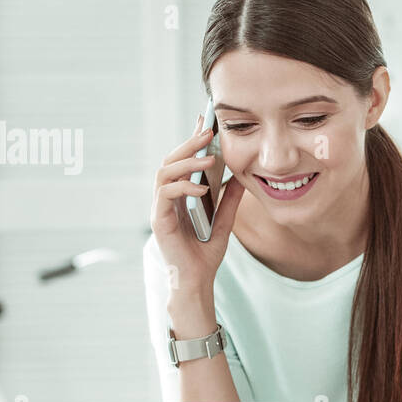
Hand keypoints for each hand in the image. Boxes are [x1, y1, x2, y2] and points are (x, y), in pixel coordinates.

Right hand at [150, 113, 245, 297]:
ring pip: (164, 172)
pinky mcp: (159, 220)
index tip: (206, 121)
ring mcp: (160, 208)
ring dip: (186, 161)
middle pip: (170, 160)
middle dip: (188, 143)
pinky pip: (166, 194)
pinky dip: (183, 187)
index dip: (192, 140)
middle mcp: (167, 198)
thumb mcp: (225, 221)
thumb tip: (243, 177)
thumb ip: (230, 200)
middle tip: (208, 131)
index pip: (182, 161)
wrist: (198, 280)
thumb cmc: (206, 253)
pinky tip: (202, 188)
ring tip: (208, 157)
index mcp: (180, 195)